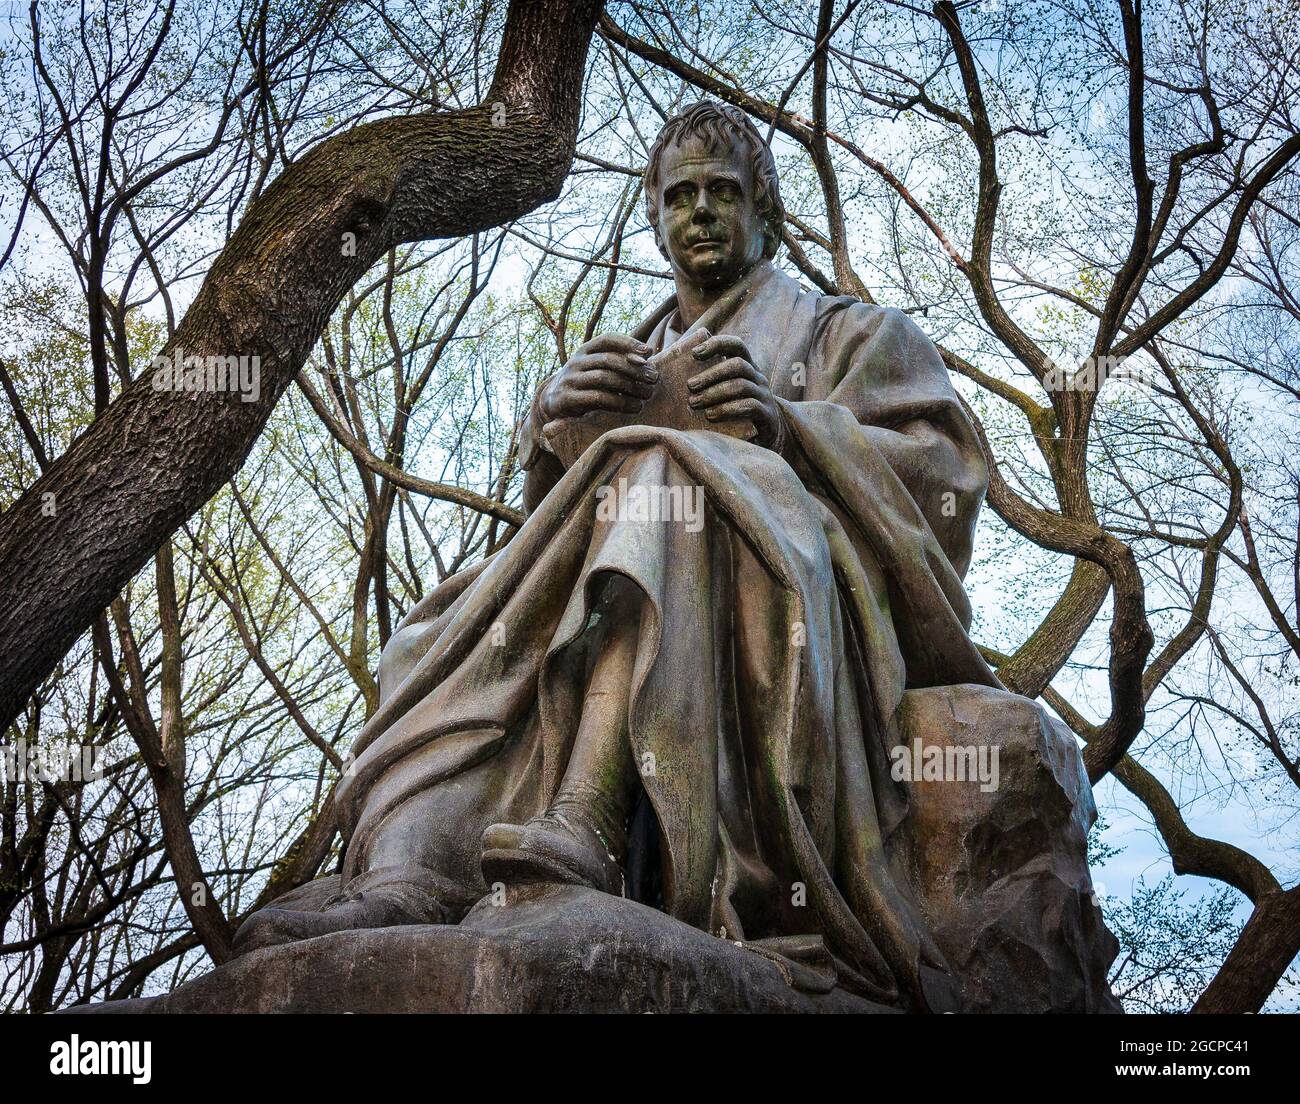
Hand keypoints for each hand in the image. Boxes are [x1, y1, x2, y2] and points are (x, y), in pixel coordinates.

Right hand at [540, 333, 657, 421]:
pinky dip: (619, 403)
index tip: (648, 352)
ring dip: (630, 387)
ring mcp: (570, 379)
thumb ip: (618, 361)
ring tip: (646, 395)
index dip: (628, 342)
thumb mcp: (596, 368)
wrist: (552, 402)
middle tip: (653, 378)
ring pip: (604, 378)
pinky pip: (597, 398)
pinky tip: (634, 407)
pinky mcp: (568, 398)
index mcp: (584, 350)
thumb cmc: (584, 384)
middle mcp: (576, 362)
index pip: (607, 338)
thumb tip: (649, 353)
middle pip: (608, 359)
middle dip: (634, 368)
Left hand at [686, 333, 782, 448]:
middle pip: (737, 365)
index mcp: (748, 367)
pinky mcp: (767, 414)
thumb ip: (711, 380)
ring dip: (715, 393)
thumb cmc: (738, 411)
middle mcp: (758, 377)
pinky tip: (711, 416)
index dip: (716, 344)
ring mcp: (764, 395)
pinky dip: (727, 409)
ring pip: (741, 386)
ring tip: (695, 403)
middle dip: (711, 374)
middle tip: (690, 386)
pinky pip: (749, 406)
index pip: (736, 345)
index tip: (694, 353)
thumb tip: (677, 372)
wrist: (768, 436)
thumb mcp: (728, 391)